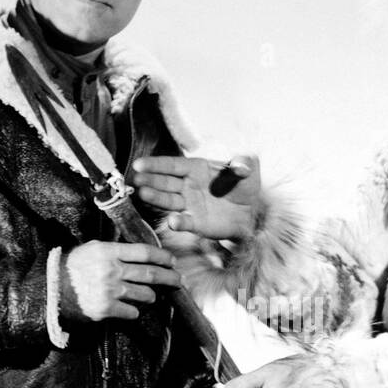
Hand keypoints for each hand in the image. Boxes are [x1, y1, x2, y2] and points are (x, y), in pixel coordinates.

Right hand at [60, 242, 180, 323]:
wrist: (50, 290)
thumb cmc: (71, 267)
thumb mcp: (91, 249)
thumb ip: (114, 249)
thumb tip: (140, 251)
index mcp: (108, 251)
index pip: (143, 252)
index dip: (162, 256)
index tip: (171, 261)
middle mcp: (111, 270)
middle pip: (150, 274)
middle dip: (169, 277)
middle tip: (178, 280)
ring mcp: (110, 291)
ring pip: (145, 294)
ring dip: (151, 295)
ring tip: (150, 295)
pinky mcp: (106, 309)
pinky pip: (132, 312)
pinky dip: (134, 311)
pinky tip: (129, 308)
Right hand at [132, 154, 261, 241]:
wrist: (251, 212)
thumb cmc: (244, 185)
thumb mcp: (247, 168)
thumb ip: (243, 163)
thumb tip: (241, 165)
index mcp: (196, 168)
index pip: (172, 165)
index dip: (155, 164)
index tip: (139, 164)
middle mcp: (188, 186)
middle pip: (165, 182)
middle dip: (150, 180)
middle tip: (136, 179)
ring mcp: (189, 205)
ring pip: (168, 200)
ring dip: (156, 197)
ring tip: (143, 193)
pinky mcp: (195, 223)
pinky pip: (184, 222)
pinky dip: (178, 222)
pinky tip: (173, 221)